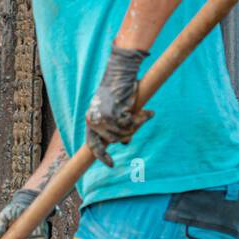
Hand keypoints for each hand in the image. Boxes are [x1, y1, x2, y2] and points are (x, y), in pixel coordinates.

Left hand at [86, 46, 153, 166]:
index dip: (102, 156)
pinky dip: (141, 119)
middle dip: (128, 135)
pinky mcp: (116, 112)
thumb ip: (114, 126)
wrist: (121, 72)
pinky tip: (148, 113)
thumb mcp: (111, 110)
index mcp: (90, 120)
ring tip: (144, 116)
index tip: (112, 165)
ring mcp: (104, 117)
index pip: (93, 145)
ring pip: (124, 133)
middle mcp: (95, 120)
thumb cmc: (117, 90)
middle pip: (113, 140)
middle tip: (137, 126)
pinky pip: (131, 124)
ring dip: (136, 126)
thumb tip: (124, 142)